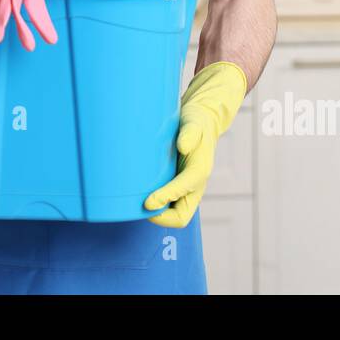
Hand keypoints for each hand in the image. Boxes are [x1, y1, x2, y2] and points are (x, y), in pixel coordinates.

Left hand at [145, 61, 247, 227]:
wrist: (202, 121)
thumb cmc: (197, 122)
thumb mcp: (194, 122)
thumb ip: (190, 133)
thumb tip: (182, 145)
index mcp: (199, 171)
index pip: (183, 191)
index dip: (165, 198)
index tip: (147, 202)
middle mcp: (194, 185)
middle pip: (181, 216)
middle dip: (162, 218)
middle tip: (141, 208)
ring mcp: (186, 188)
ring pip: (174, 214)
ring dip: (158, 214)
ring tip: (137, 204)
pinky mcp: (178, 185)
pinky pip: (169, 205)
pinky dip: (157, 206)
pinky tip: (141, 195)